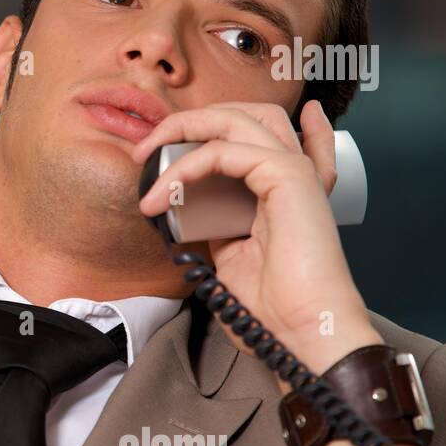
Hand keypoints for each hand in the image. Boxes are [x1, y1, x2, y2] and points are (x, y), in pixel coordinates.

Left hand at [130, 99, 381, 388]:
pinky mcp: (288, 176)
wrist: (300, 331)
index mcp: (285, 188)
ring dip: (181, 130)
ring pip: (234, 119)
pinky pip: (224, 151)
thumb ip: (217, 222)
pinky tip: (161, 193)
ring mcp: (294, 170)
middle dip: (189, 121)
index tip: (157, 148)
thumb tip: (187, 207)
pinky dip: (184, 168)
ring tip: (145, 157)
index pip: (252, 132)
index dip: (204, 129)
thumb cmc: (274, 306)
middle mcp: (293, 172)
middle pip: (243, 114)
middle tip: (148, 146)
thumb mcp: (231, 253)